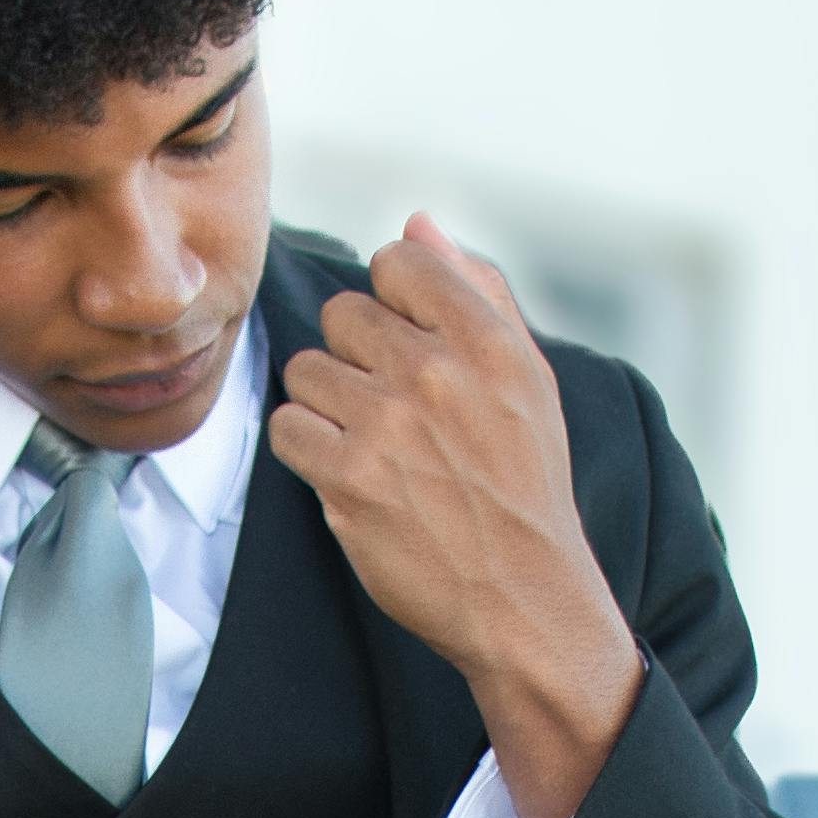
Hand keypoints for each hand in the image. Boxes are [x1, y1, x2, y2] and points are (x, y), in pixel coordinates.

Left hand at [268, 219, 642, 817]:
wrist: (524, 595)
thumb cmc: (524, 485)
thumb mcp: (527, 380)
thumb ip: (476, 292)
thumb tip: (417, 222)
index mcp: (488, 339)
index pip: (399, 261)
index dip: (393, 302)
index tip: (410, 348)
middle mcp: (436, 372)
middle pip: (343, 314)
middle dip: (356, 356)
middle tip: (389, 407)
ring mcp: (388, 425)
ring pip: (308, 370)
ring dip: (327, 405)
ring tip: (368, 443)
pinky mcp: (348, 479)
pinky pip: (289, 428)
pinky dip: (308, 450)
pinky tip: (346, 473)